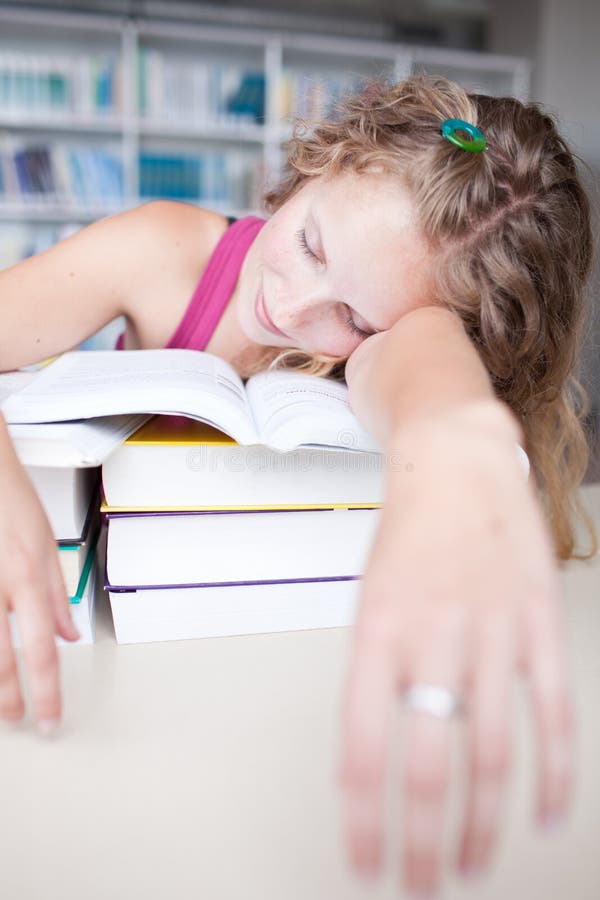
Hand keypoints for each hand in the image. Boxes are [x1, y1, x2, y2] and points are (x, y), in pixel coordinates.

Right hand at [0, 429, 79, 733]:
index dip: (46, 693)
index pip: (42, 653)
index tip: (48, 719)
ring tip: (0, 703)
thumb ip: (57, 592)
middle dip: (10, 701)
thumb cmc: (10, 499)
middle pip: (0, 663)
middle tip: (19, 720)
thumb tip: (69, 633)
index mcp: (27, 579)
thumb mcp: (47, 543)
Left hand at [337, 403, 571, 895]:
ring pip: (492, 753)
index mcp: (376, 631)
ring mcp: (490, 632)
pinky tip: (541, 813)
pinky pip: (550, 714)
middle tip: (420, 884)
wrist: (456, 456)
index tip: (364, 860)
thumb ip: (375, 671)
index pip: (362, 746)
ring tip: (471, 865)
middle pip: (430, 766)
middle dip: (423, 839)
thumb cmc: (409, 527)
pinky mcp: (538, 625)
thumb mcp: (368, 596)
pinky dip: (551, 773)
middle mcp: (432, 636)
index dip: (363, 817)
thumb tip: (377, 752)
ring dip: (482, 822)